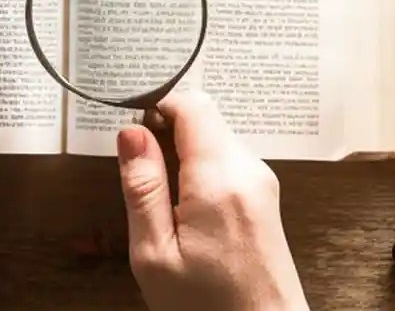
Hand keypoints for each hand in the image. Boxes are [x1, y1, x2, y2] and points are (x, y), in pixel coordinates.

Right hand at [116, 91, 308, 310]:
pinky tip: (187, 211)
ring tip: (164, 202)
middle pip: (204, 118)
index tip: (134, 130)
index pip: (193, 104)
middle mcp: (248, 171)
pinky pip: (226, 161)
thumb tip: (130, 133)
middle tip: (143, 175)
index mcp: (219, 180)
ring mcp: (262, 181)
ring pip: (214, 138)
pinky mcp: (264, 195)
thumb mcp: (154, 254)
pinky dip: (200, 170)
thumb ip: (142, 188)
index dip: (158, 105)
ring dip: (183, 154)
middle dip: (167, 133)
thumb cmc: (208, 308)